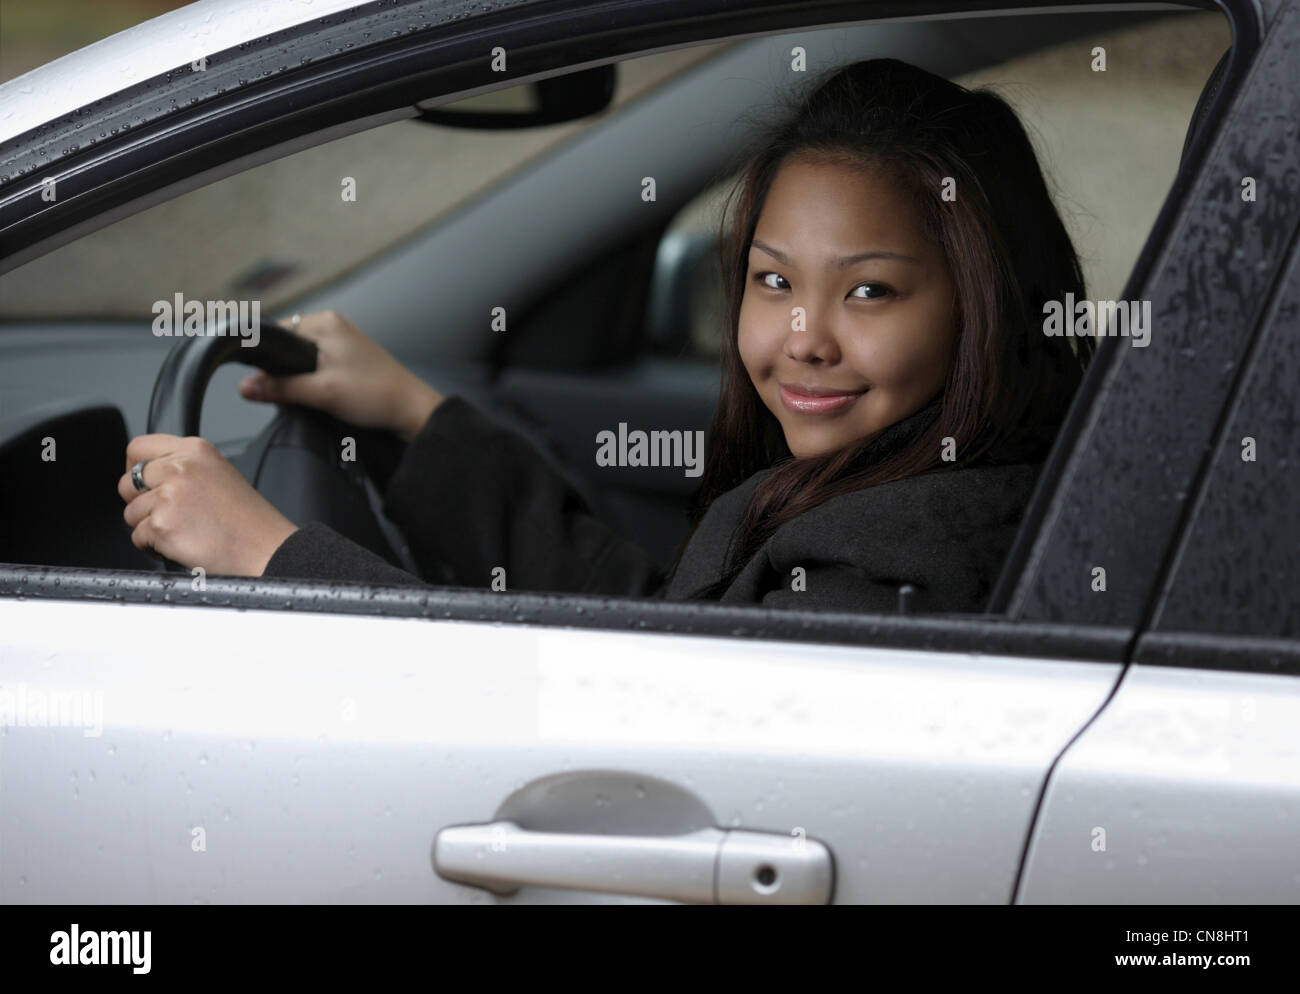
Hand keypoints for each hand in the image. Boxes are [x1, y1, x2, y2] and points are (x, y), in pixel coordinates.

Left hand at [119, 435, 298, 575]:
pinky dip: (154, 547)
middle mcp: (180, 467)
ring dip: (148, 527)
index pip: (138, 447)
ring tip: (182, 533)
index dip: (135, 468)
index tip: (145, 485)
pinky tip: (180, 546)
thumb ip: (184, 468)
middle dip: (140, 502)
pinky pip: (137, 538)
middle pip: (127, 482)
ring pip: (130, 513)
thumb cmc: (250, 522)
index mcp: (195, 450)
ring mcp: (169, 495)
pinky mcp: (162, 525)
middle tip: (168, 515)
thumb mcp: (220, 475)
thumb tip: (150, 476)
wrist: (266, 550)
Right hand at [238, 310, 442, 440]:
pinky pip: (318, 368)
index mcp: (324, 322)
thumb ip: (280, 389)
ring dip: (303, 382)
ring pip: (303, 362)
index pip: (276, 336)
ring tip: (321, 397)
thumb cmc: (377, 395)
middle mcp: (333, 326)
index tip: (272, 385)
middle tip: (304, 396)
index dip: (270, 364)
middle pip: (288, 350)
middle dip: (288, 376)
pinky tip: (328, 398)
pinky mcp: (348, 359)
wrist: (411, 410)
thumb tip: (245, 387)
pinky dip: (317, 384)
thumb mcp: (321, 393)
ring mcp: (342, 342)